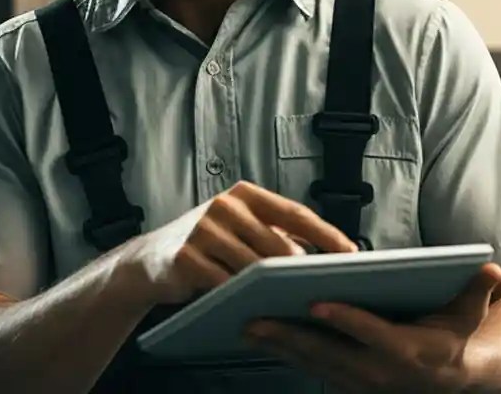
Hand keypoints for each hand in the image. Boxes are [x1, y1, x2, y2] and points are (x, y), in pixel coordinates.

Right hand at [121, 181, 357, 305]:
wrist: (150, 260)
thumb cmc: (206, 243)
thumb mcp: (240, 227)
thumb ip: (273, 233)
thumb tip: (318, 255)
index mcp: (245, 195)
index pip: (295, 213)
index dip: (326, 234)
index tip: (351, 253)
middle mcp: (225, 206)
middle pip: (277, 243)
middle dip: (301, 269)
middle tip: (323, 287)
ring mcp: (204, 230)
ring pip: (254, 266)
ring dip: (273, 287)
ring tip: (294, 302)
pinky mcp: (187, 257)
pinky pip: (225, 283)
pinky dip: (242, 297)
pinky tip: (254, 307)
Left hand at [244, 262, 500, 393]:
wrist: (451, 383)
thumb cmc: (454, 337)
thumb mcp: (468, 314)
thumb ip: (474, 290)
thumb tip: (490, 265)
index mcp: (409, 351)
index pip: (372, 335)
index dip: (345, 320)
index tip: (316, 302)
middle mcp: (381, 374)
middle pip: (329, 354)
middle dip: (291, 337)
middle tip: (255, 318)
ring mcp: (361, 384)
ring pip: (314, 364)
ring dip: (279, 346)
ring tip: (246, 325)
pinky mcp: (347, 386)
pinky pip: (311, 369)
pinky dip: (285, 354)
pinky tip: (259, 338)